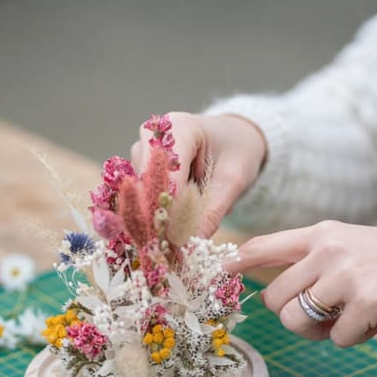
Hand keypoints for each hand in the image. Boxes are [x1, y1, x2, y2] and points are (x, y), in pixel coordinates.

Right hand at [130, 112, 266, 237]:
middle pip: (144, 183)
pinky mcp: (139, 169)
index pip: (165, 173)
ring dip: (154, 218)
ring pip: (138, 193)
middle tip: (172, 249)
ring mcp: (141, 152)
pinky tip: (165, 233)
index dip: (168, 208)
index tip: (176, 242)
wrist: (233, 139)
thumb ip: (213, 210)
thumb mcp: (234, 180)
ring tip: (174, 241)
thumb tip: (192, 243)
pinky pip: (139, 197)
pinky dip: (152, 216)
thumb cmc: (237, 152)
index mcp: (178, 127)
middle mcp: (152, 136)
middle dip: (157, 217)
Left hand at [228, 221, 376, 346]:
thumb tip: (272, 294)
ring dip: (317, 333)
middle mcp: (329, 250)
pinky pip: (336, 339)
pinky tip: (375, 322)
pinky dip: (353, 339)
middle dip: (291, 318)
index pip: (263, 246)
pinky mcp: (366, 303)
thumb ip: (315, 262)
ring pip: (296, 321)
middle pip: (273, 298)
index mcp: (323, 234)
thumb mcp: (354, 247)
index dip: (234, 264)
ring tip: (347, 320)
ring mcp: (347, 275)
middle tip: (323, 318)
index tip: (216, 277)